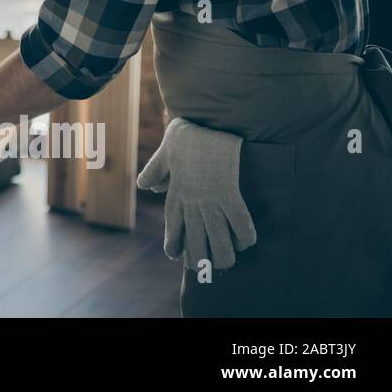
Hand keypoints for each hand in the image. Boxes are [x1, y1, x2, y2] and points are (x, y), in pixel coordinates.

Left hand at [137, 118, 257, 270]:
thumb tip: (146, 186)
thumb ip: (154, 172)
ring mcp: (212, 201)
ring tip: (228, 262)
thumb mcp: (163, 154)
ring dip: (224, 255)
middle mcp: (193, 203)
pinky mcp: (230, 195)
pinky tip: (246, 242)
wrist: (206, 123)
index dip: (174, 245)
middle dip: (200, 259)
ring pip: (219, 241)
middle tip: (206, 268)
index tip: (176, 257)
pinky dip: (245, 237)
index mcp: (176, 194)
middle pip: (196, 242)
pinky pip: (240, 224)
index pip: (173, 228)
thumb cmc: (185, 137)